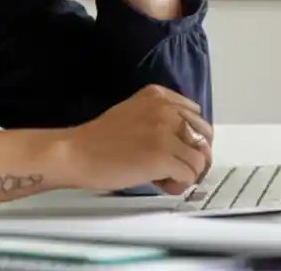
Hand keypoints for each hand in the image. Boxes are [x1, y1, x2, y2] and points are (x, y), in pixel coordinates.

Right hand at [61, 84, 213, 195]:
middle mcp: (166, 109)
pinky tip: (162, 183)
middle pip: (204, 135)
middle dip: (195, 155)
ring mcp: (165, 132)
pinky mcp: (163, 156)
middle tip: (176, 168)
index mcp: (159, 95)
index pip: (195, 116)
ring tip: (166, 178)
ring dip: (187, 172)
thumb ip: (160, 119)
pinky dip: (180, 183)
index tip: (176, 151)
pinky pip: (190, 174)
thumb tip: (186, 145)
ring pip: (200, 158)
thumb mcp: (134, 113)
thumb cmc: (100, 139)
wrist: (76, 153)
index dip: (190, 138)